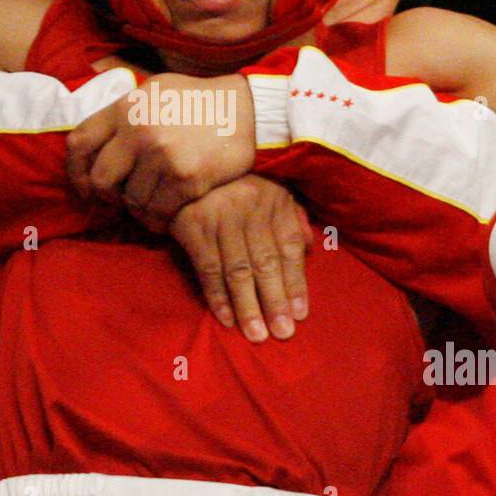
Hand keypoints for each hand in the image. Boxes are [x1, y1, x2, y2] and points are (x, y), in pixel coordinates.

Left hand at [66, 72, 254, 228]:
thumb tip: (94, 144)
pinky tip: (168, 212)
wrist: (250, 111)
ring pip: (131, 201)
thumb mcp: (156, 91)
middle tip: (121, 199)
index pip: (79, 143)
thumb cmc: (201, 102)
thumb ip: (125, 113)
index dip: (76, 171)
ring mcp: (162, 155)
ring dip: (140, 208)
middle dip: (108, 196)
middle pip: (101, 179)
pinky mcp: (185, 178)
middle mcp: (139, 129)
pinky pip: (157, 212)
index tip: (86, 187)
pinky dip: (159, 219)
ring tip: (153, 200)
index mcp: (127, 106)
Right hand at [169, 174, 311, 342]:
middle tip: (282, 333)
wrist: (186, 161)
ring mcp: (220, 218)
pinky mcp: (193, 226)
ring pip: (238, 270)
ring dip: (248, 307)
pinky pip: (208, 268)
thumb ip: (290, 217)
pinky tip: (226, 319)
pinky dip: (217, 296)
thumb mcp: (270, 188)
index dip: (296, 283)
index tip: (300, 314)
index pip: (289, 248)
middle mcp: (251, 209)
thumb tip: (308, 248)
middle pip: (267, 263)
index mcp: (274, 200)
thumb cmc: (235, 182)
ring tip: (256, 335)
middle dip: (275, 302)